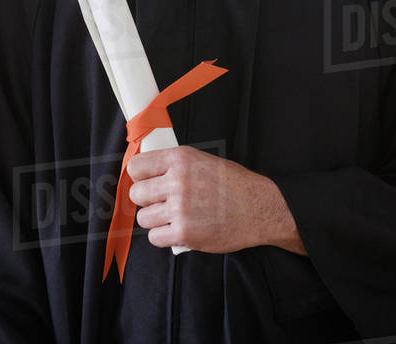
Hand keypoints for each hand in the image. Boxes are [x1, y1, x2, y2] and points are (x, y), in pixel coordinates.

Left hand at [126, 146, 305, 254]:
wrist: (260, 209)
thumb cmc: (234, 185)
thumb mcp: (203, 160)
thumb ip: (174, 165)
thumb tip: (147, 171)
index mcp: (180, 159)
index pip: (136, 167)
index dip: (139, 177)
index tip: (145, 182)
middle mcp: (177, 181)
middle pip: (136, 194)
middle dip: (147, 200)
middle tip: (161, 202)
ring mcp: (180, 208)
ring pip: (143, 218)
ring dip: (155, 220)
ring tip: (172, 217)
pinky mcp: (184, 233)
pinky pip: (154, 237)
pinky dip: (164, 236)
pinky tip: (176, 230)